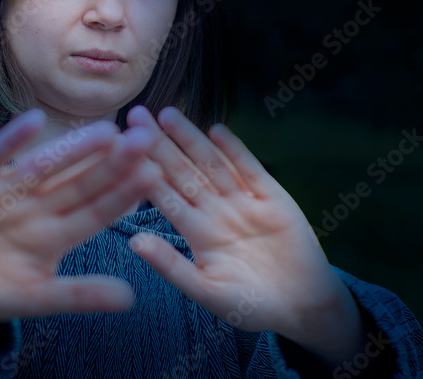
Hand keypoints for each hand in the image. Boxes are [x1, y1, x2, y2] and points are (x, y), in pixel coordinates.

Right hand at [0, 108, 159, 322]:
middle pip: (79, 184)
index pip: (96, 213)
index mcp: (54, 236)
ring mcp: (5, 190)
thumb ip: (75, 296)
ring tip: (105, 130)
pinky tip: (35, 121)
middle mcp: (37, 207)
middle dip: (111, 163)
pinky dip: (12, 140)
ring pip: (44, 166)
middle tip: (145, 139)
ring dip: (73, 148)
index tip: (154, 175)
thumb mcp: (27, 298)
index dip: (123, 194)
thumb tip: (130, 299)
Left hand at [125, 105, 364, 366]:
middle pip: (182, 171)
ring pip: (211, 163)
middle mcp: (214, 210)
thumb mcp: (208, 291)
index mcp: (195, 232)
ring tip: (168, 114)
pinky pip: (249, 169)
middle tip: (136, 114)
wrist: (303, 308)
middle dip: (159, 144)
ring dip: (191, 139)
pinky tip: (216, 130)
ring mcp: (242, 201)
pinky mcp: (271, 197)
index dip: (142, 171)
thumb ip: (173, 266)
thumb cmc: (252, 306)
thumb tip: (133, 243)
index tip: (119, 148)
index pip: (164, 195)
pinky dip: (234, 150)